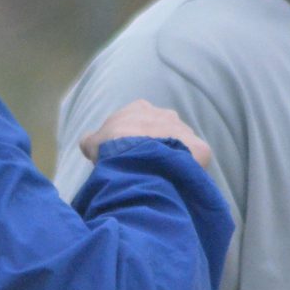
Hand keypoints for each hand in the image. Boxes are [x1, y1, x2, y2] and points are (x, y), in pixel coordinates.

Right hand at [79, 99, 211, 168]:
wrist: (138, 158)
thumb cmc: (113, 147)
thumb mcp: (92, 143)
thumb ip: (92, 140)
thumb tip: (89, 142)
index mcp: (140, 108)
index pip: (137, 121)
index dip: (131, 138)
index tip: (126, 154)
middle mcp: (166, 114)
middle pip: (162, 130)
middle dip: (156, 144)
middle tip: (146, 165)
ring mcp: (185, 130)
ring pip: (181, 145)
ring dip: (174, 156)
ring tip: (163, 176)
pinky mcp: (200, 149)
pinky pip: (196, 160)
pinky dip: (189, 169)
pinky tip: (179, 181)